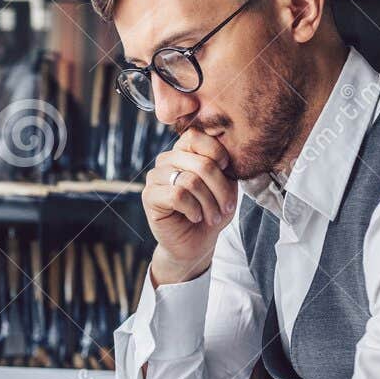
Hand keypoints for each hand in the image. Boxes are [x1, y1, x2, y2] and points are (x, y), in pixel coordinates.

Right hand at [142, 127, 237, 285]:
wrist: (196, 243)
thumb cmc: (211, 211)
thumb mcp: (226, 185)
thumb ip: (224, 165)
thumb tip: (230, 148)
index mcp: (183, 151)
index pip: (197, 135)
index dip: (217, 152)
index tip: (228, 172)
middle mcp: (166, 160)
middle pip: (200, 162)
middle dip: (220, 188)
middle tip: (226, 207)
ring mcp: (154, 177)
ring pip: (190, 180)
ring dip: (208, 203)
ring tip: (213, 216)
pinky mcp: (149, 196)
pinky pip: (177, 195)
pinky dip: (193, 209)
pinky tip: (195, 216)